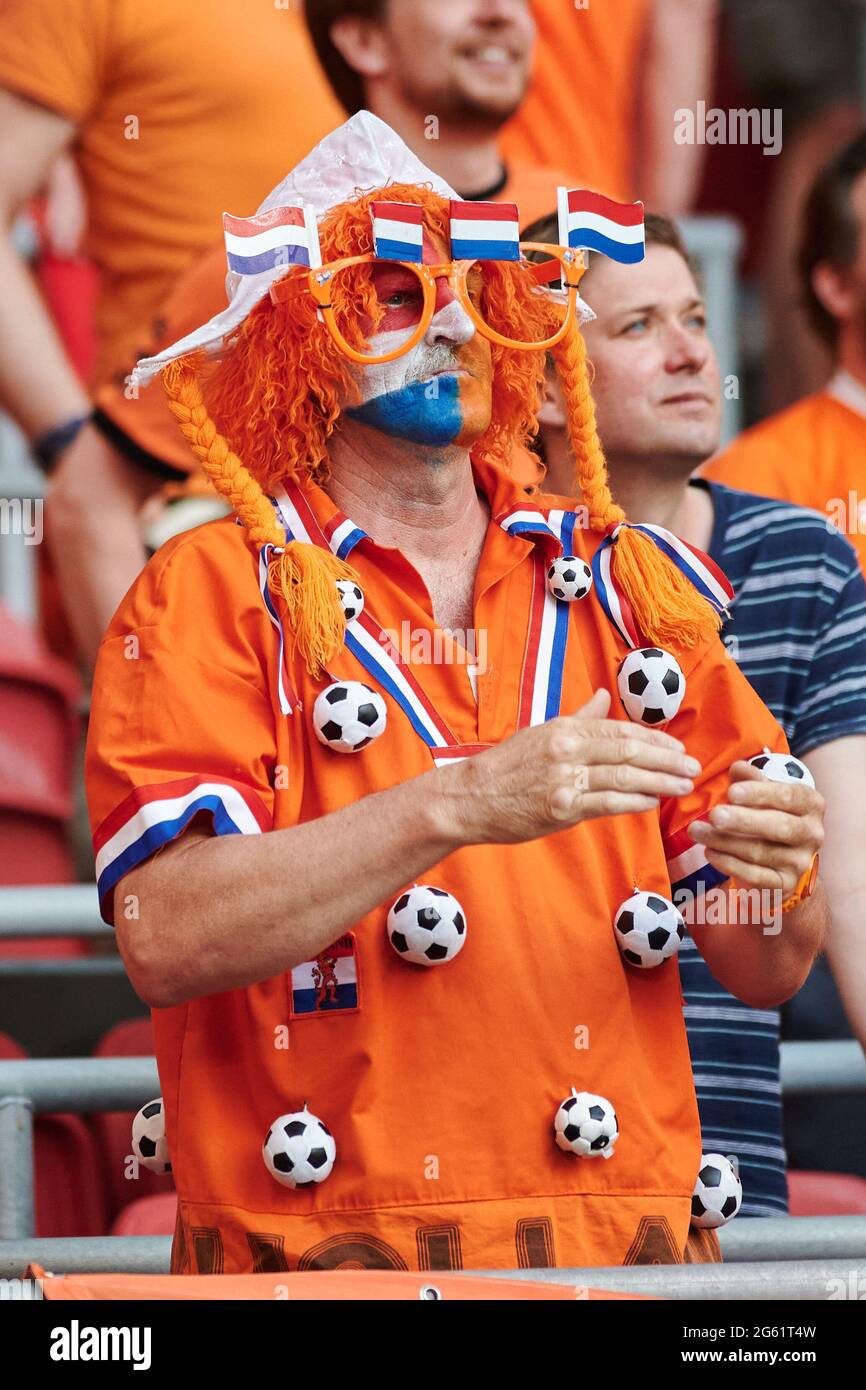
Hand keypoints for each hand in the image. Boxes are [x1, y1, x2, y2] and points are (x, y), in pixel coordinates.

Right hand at [441, 688, 701, 846]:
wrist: (470, 798)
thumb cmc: (506, 768)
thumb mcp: (542, 733)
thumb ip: (579, 718)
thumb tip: (604, 696)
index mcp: (565, 728)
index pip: (621, 730)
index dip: (655, 740)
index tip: (678, 748)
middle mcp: (567, 749)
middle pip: (630, 752)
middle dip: (667, 760)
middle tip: (692, 768)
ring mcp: (565, 779)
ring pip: (625, 778)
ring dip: (660, 782)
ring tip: (683, 786)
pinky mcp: (561, 808)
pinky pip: (608, 804)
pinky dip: (635, 803)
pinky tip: (653, 803)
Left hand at [687, 761, 824, 896]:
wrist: (782, 859)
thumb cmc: (768, 814)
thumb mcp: (763, 793)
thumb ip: (751, 779)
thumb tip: (738, 767)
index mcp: (811, 804)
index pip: (788, 796)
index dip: (760, 793)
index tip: (731, 792)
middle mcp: (812, 833)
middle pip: (779, 826)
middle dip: (743, 821)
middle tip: (714, 815)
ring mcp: (801, 862)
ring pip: (762, 852)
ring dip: (725, 842)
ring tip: (697, 831)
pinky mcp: (786, 885)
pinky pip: (756, 877)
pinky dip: (730, 865)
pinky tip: (710, 852)